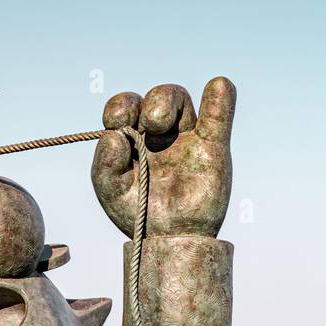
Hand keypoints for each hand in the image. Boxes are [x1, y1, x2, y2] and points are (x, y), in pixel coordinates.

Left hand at [92, 77, 235, 237]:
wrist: (171, 239)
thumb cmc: (139, 215)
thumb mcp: (111, 192)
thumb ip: (104, 164)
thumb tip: (112, 135)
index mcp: (132, 140)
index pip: (125, 108)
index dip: (120, 107)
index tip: (116, 121)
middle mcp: (159, 135)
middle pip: (155, 98)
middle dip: (148, 103)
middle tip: (147, 126)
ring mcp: (186, 138)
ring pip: (180, 99)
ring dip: (168, 99)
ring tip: (159, 125)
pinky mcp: (213, 146)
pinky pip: (220, 113)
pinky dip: (221, 96)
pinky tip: (217, 86)